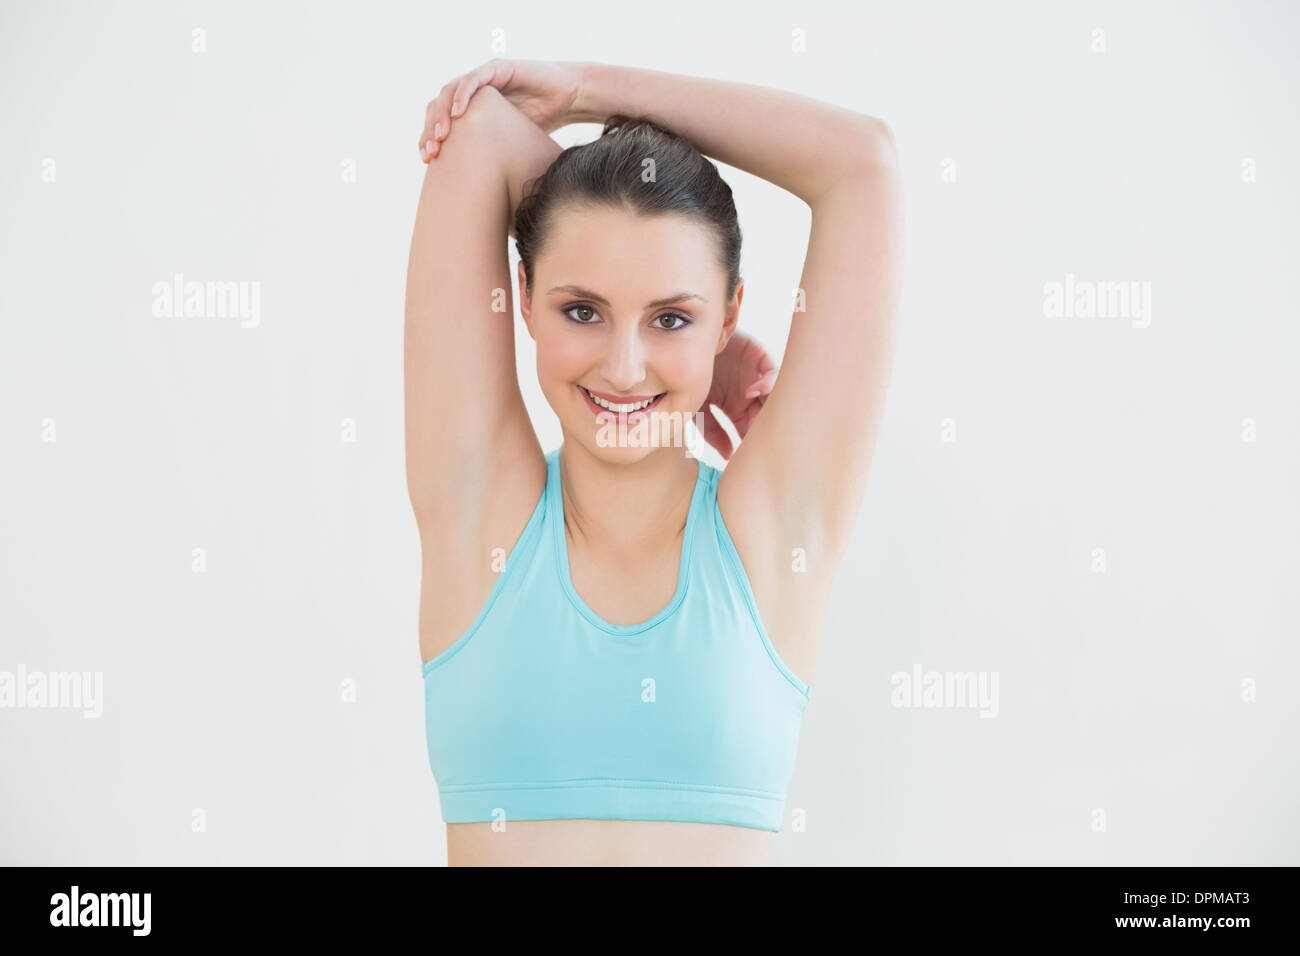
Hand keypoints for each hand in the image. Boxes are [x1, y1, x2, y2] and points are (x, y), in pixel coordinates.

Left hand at [418, 58, 585, 161]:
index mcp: (470, 112)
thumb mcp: (511, 152)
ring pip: (450, 92)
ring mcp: (483, 79)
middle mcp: (471, 94)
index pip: (440, 123)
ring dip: (442, 113)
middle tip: (430, 153)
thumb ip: (495, 167)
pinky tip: (458, 113)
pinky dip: (463, 94)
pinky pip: (474, 79)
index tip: (428, 162)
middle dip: (430, 130)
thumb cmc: (542, 127)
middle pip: (438, 107)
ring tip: (440, 135)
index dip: (429, 139)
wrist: (568, 98)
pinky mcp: (497, 69)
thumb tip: (488, 208)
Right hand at [697, 331, 777, 460]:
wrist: (685, 343)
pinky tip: (752, 392)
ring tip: (759, 419)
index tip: (747, 454)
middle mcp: (749, 394)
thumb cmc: (687, 376)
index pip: (749, 430)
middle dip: (764, 428)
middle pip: (766, 415)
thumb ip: (712, 431)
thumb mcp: (696, 408)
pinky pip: (771, 373)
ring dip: (769, 408)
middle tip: (758, 439)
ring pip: (772, 396)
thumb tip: (729, 456)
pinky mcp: (758, 357)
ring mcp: (755, 376)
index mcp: (736, 409)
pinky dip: (767, 383)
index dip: (750, 442)